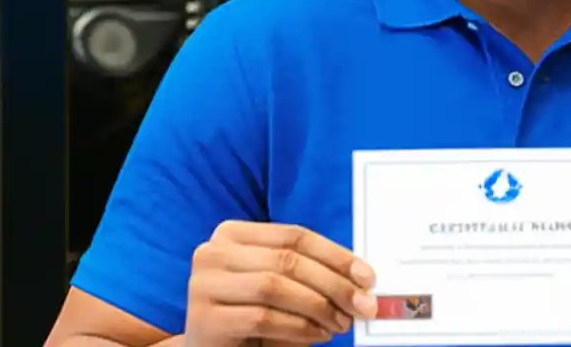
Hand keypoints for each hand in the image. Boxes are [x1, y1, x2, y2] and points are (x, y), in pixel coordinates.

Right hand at [184, 220, 378, 345]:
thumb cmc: (252, 314)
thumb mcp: (283, 286)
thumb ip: (312, 273)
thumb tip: (361, 279)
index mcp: (233, 234)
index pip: (295, 236)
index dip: (336, 255)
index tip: (367, 277)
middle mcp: (212, 252)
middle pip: (287, 260)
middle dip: (334, 284)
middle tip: (363, 305)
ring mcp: (202, 285)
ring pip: (274, 286)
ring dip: (318, 307)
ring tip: (340, 324)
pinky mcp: (203, 319)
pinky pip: (262, 318)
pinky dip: (298, 328)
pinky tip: (317, 335)